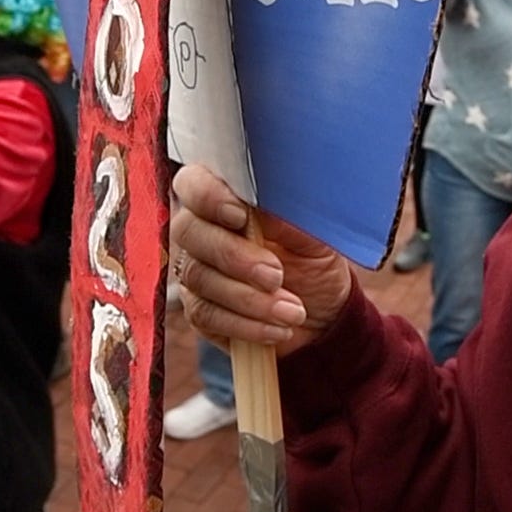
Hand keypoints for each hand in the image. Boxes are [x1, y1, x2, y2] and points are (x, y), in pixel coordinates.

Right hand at [171, 164, 352, 356]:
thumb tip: (263, 203)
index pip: (194, 183)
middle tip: (276, 275)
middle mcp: (202, 231)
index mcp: (226, 199)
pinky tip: (278, 328)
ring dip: (249, 298)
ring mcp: (195, 270)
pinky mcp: (198, 310)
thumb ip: (285, 215)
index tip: (241, 216)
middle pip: (188, 231)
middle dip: (233, 256)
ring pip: (199, 277)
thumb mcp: (312, 236)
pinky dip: (246, 324)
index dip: (207, 196)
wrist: (323, 312)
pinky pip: (206, 315)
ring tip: (293, 310)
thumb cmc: (314, 261)